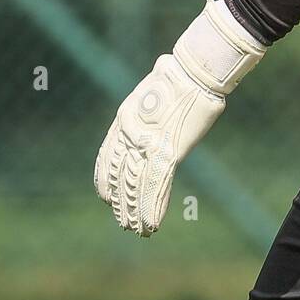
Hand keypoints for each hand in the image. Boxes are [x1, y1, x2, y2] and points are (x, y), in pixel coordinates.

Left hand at [94, 0, 265, 236]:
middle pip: (120, 175)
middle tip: (122, 222)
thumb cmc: (183, 71)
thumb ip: (154, 102)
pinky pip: (155, 187)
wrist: (194, 69)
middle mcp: (129, 133)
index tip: (106, 196)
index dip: (107, 179)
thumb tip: (157, 97)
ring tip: (135, 230)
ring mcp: (148, 144)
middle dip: (122, 201)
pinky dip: (153, 208)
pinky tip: (151, 225)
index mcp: (125, 117)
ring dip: (136, 211)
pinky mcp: (167, 151)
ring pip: (136, 186)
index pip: (108, 156)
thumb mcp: (158, 87)